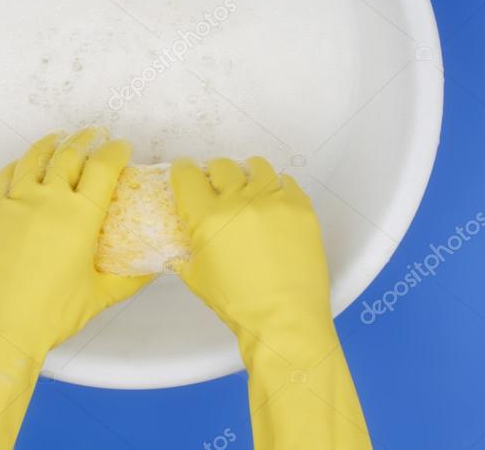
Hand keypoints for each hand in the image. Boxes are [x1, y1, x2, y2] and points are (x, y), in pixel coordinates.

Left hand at [0, 127, 153, 359]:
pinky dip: (16, 165)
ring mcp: (16, 203)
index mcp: (80, 216)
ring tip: (61, 137)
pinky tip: (22, 165)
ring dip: (52, 143)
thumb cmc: (53, 314)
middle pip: (70, 154)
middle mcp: (48, 200)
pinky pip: (3, 177)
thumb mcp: (100, 296)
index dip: (116, 151)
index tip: (124, 147)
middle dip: (87, 139)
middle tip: (97, 134)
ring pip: (34, 158)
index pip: (103, 167)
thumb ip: (131, 278)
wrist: (1, 327)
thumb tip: (154, 269)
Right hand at [172, 157, 333, 353]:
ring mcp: (273, 201)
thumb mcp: (196, 277)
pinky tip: (274, 205)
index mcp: (208, 218)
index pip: (187, 174)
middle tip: (218, 190)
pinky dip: (276, 189)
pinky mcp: (301, 207)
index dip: (183, 173)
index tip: (187, 177)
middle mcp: (240, 201)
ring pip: (256, 166)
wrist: (285, 319)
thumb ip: (185, 251)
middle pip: (221, 165)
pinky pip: (286, 181)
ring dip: (247, 175)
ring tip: (249, 191)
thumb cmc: (237, 304)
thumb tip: (184, 238)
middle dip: (215, 174)